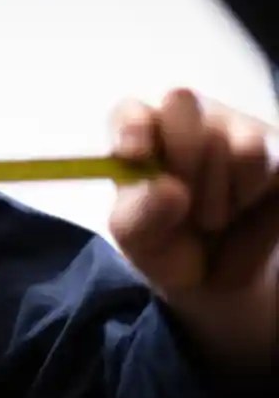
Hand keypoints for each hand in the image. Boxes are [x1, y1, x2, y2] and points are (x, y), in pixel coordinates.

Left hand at [109, 88, 278, 370]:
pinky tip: (246, 230)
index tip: (133, 151)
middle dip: (185, 167)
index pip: (134, 110)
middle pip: (186, 111)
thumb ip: (139, 217)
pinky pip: (277, 173)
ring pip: (238, 144)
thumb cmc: (170, 254)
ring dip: (224, 198)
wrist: (226, 287)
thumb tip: (164, 188)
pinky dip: (259, 218)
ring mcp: (242, 133)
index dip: (135, 125)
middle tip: (188, 216)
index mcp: (141, 136)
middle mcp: (191, 123)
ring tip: (214, 227)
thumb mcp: (141, 246)